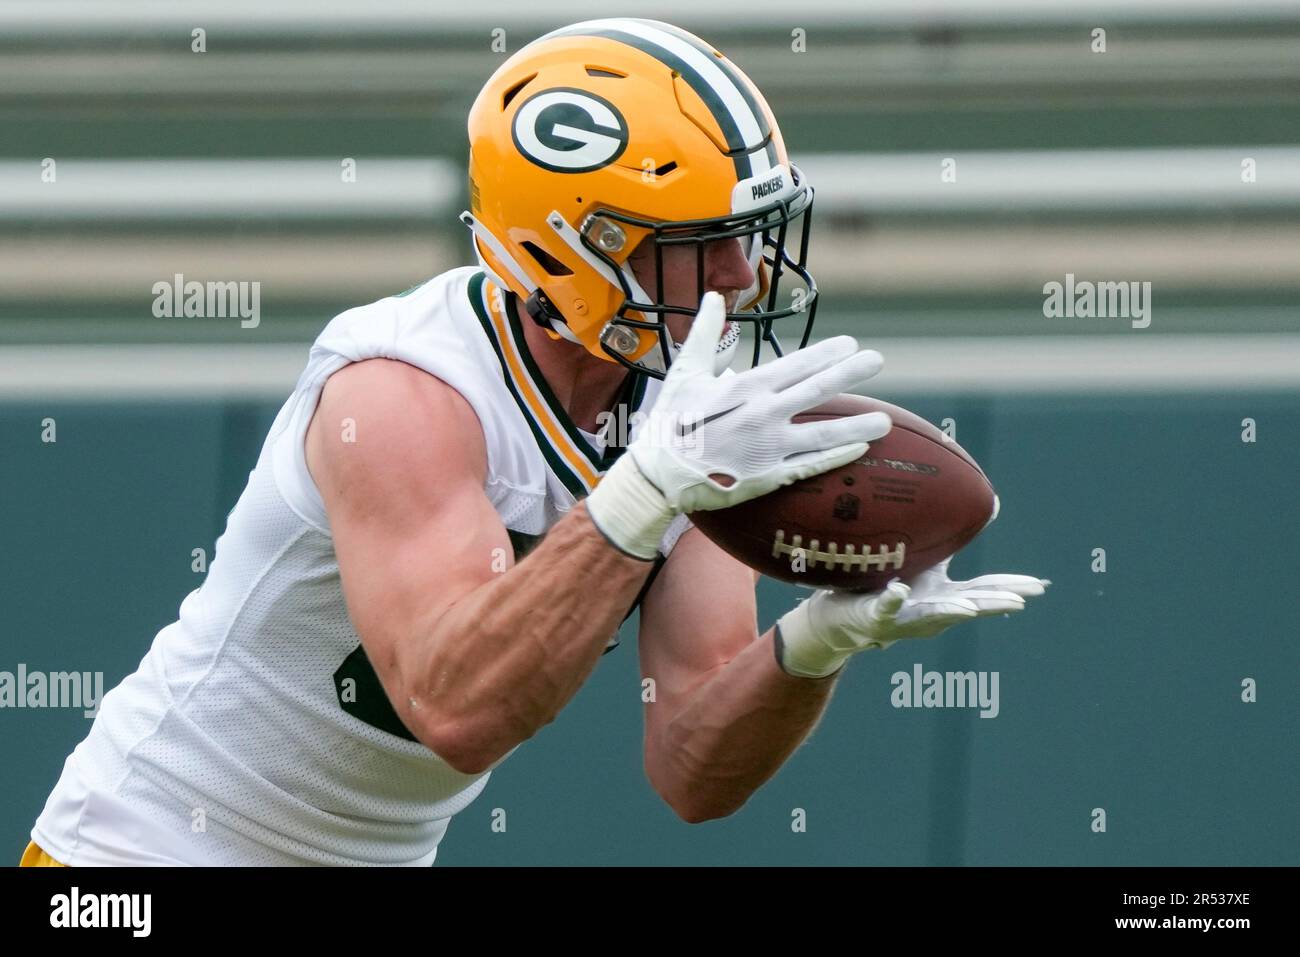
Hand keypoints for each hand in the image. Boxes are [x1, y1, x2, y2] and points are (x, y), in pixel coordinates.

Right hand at [586, 291, 890, 557]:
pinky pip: (810, 466)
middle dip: (850, 373)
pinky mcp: (768, 477)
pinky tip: (859, 451)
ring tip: (885, 420)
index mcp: (747, 387)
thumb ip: (706, 334)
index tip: (850, 344)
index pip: (796, 365)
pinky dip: (836, 458)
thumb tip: (715, 297)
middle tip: (877, 360)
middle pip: (817, 390)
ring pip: (823, 434)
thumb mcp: (685, 373)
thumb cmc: (671, 423)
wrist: (658, 476)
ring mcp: (769, 448)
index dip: (826, 353)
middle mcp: (764, 414)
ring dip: (857, 425)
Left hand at [775, 556, 1049, 677]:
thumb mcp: (928, 564)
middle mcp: (932, 611)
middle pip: (969, 605)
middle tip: (1020, 602)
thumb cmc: (892, 587)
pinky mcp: (877, 616)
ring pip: (932, 613)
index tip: (1039, 587)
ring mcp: (905, 616)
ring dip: (952, 610)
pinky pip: (885, 606)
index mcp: (946, 597)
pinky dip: (894, 600)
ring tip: (970, 608)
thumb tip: (987, 505)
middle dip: (994, 604)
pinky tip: (899, 590)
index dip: (1011, 588)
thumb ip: (953, 542)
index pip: (985, 590)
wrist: (845, 616)